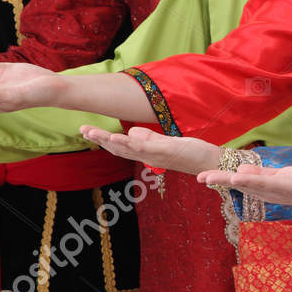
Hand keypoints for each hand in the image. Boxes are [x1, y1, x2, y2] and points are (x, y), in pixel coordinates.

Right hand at [83, 127, 221, 174]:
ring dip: (108, 140)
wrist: (209, 162)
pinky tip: (116, 136)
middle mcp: (147, 156)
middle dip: (99, 140)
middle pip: (118, 149)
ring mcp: (155, 155)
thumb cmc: (189, 152)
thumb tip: (130, 132)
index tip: (87, 130)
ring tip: (91, 132)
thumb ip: (149, 138)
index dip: (103, 140)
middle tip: (81, 130)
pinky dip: (128, 142)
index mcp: (146, 152)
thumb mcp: (166, 142)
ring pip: (126, 148)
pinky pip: (143, 148)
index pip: (120, 146)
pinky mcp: (165, 152)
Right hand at [197, 164, 291, 208]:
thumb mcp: (274, 177)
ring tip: (209, 177)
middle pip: (235, 183)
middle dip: (216, 180)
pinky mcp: (279, 186)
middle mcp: (261, 191)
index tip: (201, 177)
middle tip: (198, 178)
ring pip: (244, 183)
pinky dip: (248, 180)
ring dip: (226, 179)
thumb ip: (257, 175)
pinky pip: (261, 183)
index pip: (235, 181)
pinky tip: (235, 178)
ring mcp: (269, 189)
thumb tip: (237, 171)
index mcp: (258, 188)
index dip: (218, 178)